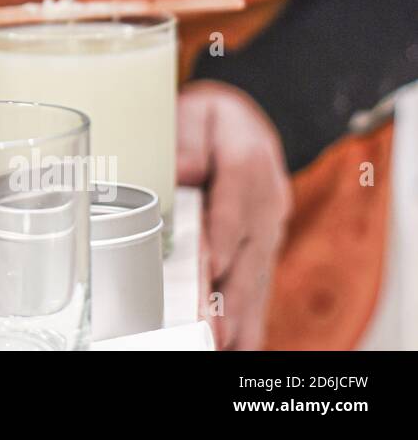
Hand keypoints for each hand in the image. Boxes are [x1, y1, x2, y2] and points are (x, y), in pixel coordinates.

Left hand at [177, 80, 292, 349]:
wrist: (240, 121)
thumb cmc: (208, 119)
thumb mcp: (196, 110)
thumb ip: (189, 136)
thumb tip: (185, 169)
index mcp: (246, 153)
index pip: (237, 194)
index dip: (225, 230)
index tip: (212, 263)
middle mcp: (266, 193)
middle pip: (250, 245)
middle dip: (232, 289)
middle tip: (216, 325)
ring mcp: (269, 221)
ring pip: (258, 269)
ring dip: (243, 310)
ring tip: (226, 343)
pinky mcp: (265, 242)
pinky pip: (259, 279)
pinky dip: (252, 314)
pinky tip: (240, 343)